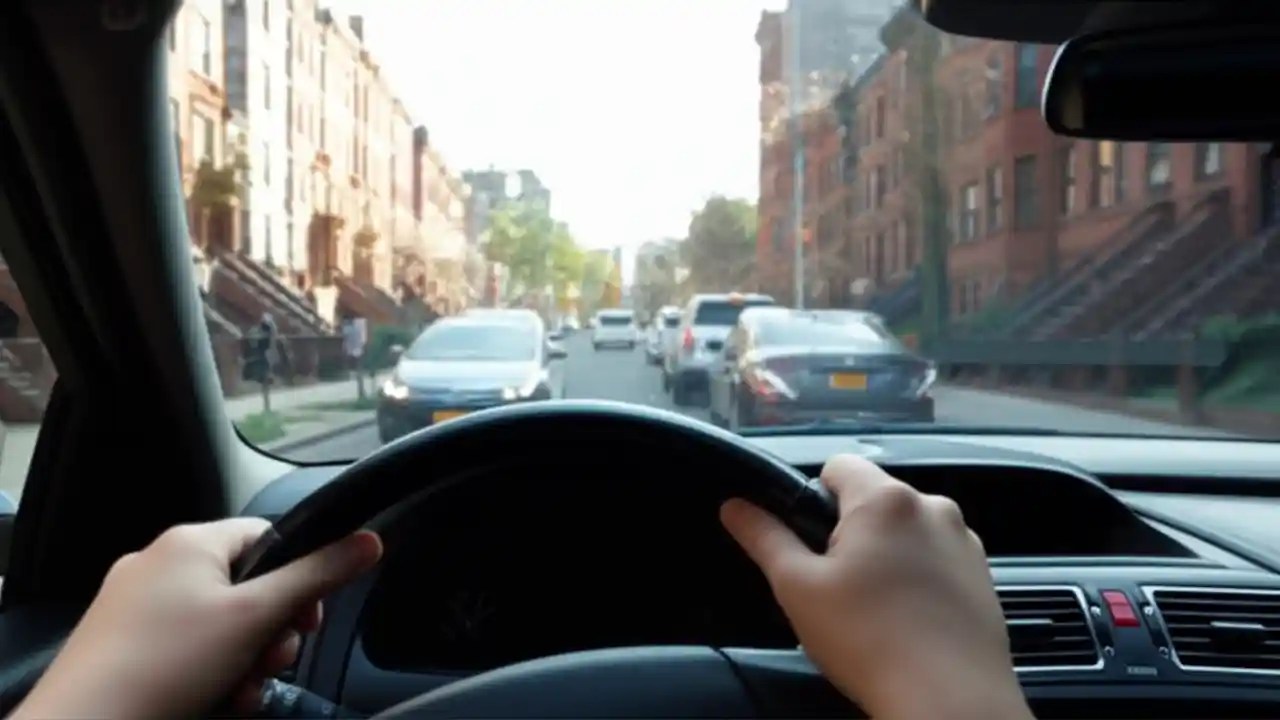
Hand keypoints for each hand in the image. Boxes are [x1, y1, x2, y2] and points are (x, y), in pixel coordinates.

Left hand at [12, 518, 382, 719]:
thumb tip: (370, 541)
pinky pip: (187, 646)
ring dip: (246, 658)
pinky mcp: (123, 644)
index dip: (300, 575)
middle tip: (274, 660)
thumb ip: (318, 576)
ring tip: (242, 690)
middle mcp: (159, 563)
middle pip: (247, 586)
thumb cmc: (169, 663)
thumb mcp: (257, 617)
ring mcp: (135, 605)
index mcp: (190, 541)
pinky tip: (217, 698)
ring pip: (220, 623)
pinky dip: (211, 671)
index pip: (269, 537)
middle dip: (272, 630)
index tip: (309, 618)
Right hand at [720, 454, 1031, 719]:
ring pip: (907, 530)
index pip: (838, 466)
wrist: (948, 700)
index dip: (814, 498)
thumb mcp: (798, 588)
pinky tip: (908, 619)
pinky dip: (919, 576)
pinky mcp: (983, 575)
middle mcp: (933, 507)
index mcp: (885, 499)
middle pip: (874, 499)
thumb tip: (734, 506)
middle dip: (851, 531)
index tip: (811, 545)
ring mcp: (965, 541)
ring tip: (875, 608)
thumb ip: (764, 538)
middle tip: (837, 585)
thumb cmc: (867, 640)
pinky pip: (937, 558)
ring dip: (887, 553)